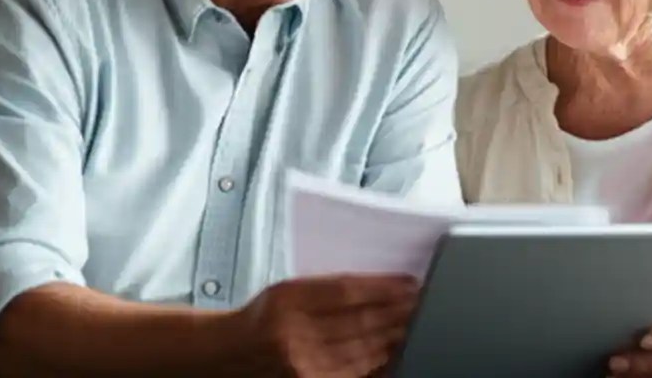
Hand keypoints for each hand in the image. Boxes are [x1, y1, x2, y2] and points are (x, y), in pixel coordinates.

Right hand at [234, 274, 417, 377]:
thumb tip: (377, 288)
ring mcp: (302, 363)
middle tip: (422, 302)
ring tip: (415, 322)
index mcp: (288, 299)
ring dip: (394, 335)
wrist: (229, 354)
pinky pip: (354, 372)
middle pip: (359, 320)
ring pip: (361, 348)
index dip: (383, 287)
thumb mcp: (287, 290)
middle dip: (396, 311)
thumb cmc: (263, 317)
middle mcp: (294, 333)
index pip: (346, 291)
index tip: (409, 283)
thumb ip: (326, 288)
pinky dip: (379, 361)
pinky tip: (395, 349)